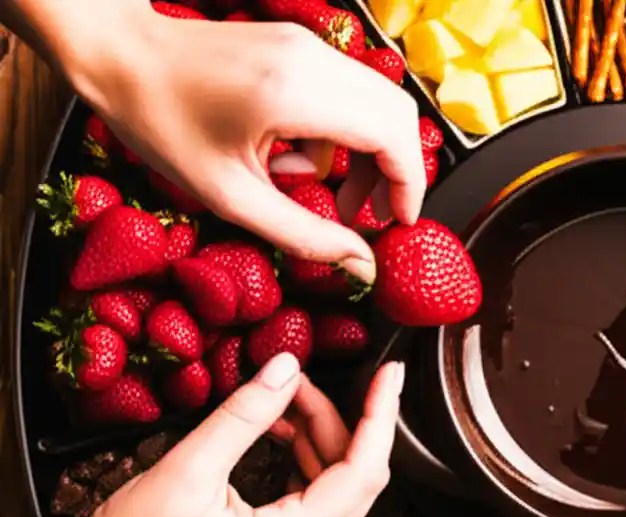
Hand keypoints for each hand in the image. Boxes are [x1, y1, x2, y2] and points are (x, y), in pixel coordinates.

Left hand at [59, 5, 425, 281]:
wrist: (120, 54)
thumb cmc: (161, 121)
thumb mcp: (230, 196)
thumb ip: (303, 235)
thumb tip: (359, 265)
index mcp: (296, 94)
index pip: (393, 136)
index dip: (409, 185)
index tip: (399, 223)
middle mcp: (313, 60)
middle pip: (398, 116)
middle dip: (396, 171)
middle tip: (369, 214)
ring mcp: (309, 46)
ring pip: (377, 103)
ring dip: (368, 153)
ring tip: (326, 192)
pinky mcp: (300, 45)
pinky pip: (348, 92)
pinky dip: (341, 133)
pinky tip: (295, 159)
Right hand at [64, 353, 404, 516]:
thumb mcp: (189, 466)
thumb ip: (245, 414)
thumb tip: (287, 369)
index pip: (363, 472)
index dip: (379, 417)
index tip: (389, 375)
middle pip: (357, 480)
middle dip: (342, 422)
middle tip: (306, 381)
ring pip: (339, 490)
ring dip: (321, 440)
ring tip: (286, 402)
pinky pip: (317, 504)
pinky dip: (308, 463)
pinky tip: (283, 433)